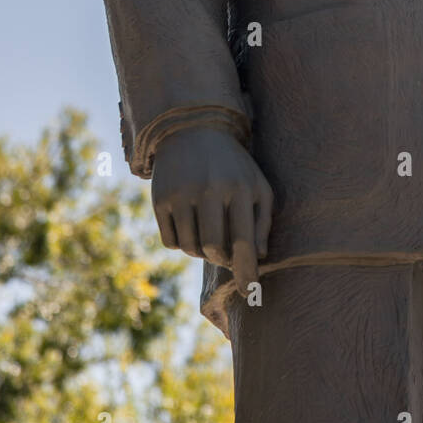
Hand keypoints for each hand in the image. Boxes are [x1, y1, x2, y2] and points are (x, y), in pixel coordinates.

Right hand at [151, 127, 273, 295]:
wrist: (193, 131)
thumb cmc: (233, 166)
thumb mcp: (257, 185)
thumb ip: (263, 221)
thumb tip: (258, 258)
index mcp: (239, 188)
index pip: (243, 241)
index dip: (246, 271)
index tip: (250, 290)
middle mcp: (209, 190)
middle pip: (214, 249)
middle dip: (221, 259)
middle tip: (225, 254)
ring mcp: (181, 194)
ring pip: (190, 248)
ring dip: (201, 251)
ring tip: (208, 233)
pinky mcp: (159, 199)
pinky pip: (171, 242)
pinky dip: (182, 242)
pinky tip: (190, 223)